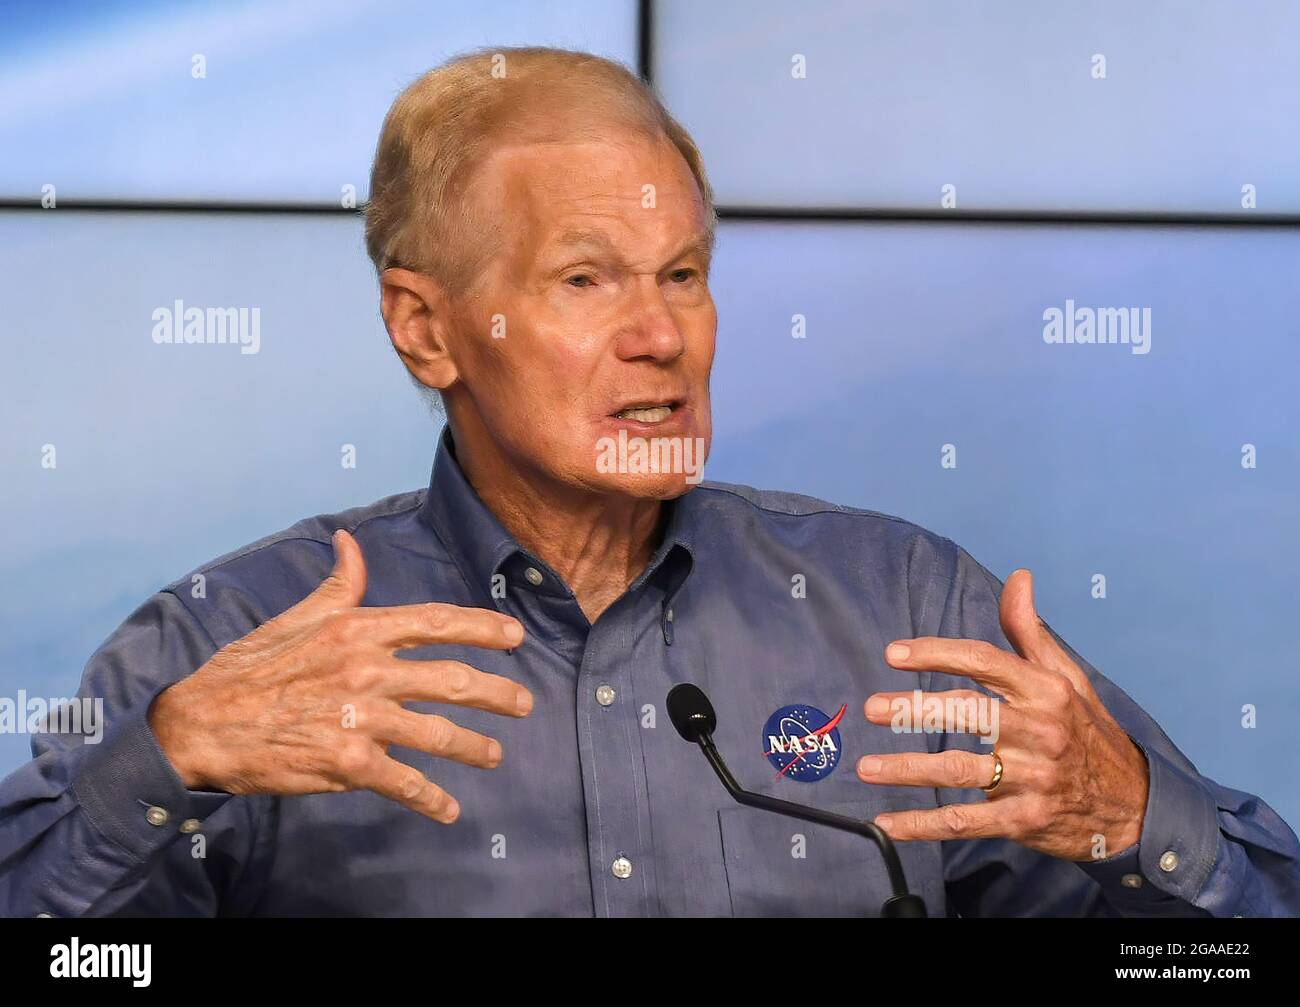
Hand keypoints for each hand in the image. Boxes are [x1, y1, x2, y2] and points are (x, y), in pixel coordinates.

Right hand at [148, 529, 530, 822]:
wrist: (202, 724)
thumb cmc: (249, 669)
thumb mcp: (296, 618)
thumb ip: (338, 585)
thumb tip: (350, 542)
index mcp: (357, 630)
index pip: (436, 622)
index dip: (482, 629)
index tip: (515, 637)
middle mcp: (367, 669)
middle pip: (452, 679)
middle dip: (497, 693)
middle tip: (524, 703)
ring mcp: (360, 718)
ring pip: (438, 733)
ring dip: (474, 747)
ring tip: (495, 754)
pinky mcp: (348, 762)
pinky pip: (404, 782)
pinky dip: (431, 798)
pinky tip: (449, 809)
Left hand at [857, 569, 1149, 860]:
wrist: (1135, 806)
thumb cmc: (1087, 733)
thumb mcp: (1068, 678)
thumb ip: (1030, 631)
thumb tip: (1018, 578)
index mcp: (1046, 691)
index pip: (984, 662)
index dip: (937, 654)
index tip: (893, 654)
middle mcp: (1040, 731)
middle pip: (967, 713)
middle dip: (914, 710)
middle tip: (871, 708)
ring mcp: (1033, 778)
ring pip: (959, 769)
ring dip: (908, 769)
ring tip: (866, 767)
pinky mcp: (1025, 820)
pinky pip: (966, 821)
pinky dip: (924, 825)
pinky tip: (888, 823)